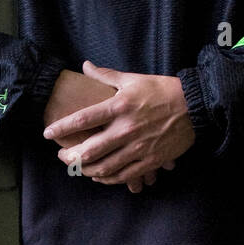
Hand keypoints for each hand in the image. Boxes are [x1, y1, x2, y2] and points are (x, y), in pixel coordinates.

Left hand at [43, 61, 195, 192]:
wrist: (195, 105)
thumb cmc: (162, 89)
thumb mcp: (133, 79)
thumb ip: (106, 76)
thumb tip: (85, 66)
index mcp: (120, 106)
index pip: (84, 119)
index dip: (62, 128)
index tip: (48, 133)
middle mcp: (127, 129)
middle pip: (89, 150)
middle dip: (70, 157)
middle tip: (62, 156)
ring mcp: (139, 147)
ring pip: (104, 167)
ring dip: (86, 171)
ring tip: (78, 168)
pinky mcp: (150, 160)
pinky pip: (124, 176)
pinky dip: (108, 179)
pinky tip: (99, 176)